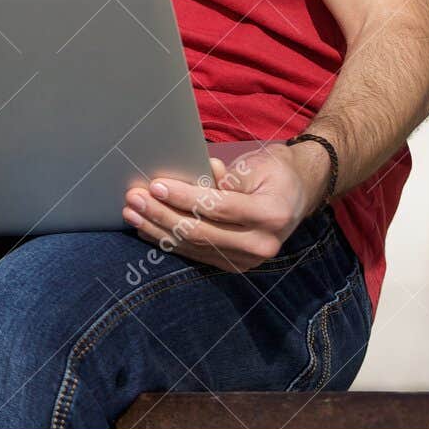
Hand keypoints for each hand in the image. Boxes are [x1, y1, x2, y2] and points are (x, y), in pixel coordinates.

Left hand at [121, 141, 330, 272]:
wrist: (297, 195)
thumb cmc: (274, 172)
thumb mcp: (258, 164)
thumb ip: (230, 174)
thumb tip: (201, 173)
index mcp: (271, 215)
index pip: (219, 207)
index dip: (185, 197)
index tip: (156, 185)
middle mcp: (262, 243)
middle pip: (203, 232)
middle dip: (163, 215)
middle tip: (134, 198)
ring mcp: (248, 259)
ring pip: (195, 246)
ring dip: (158, 230)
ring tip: (131, 214)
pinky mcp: (235, 264)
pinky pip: (197, 254)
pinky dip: (169, 242)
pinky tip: (146, 230)